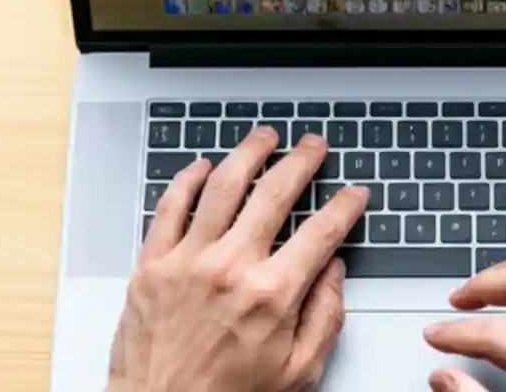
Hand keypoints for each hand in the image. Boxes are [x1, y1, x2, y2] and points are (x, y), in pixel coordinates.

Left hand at [108, 128, 366, 391]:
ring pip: (222, 185)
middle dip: (301, 161)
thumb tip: (333, 273)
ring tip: (265, 137)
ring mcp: (187, 261)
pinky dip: (187, 179)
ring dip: (248, 153)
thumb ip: (324, 318)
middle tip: (313, 146)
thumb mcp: (297, 372)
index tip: (353, 194)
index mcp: (272, 296)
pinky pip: (170, 206)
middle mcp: (230, 269)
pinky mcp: (151, 265)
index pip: (321, 232)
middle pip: (274, 193)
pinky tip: (202, 166)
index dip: (344, 206)